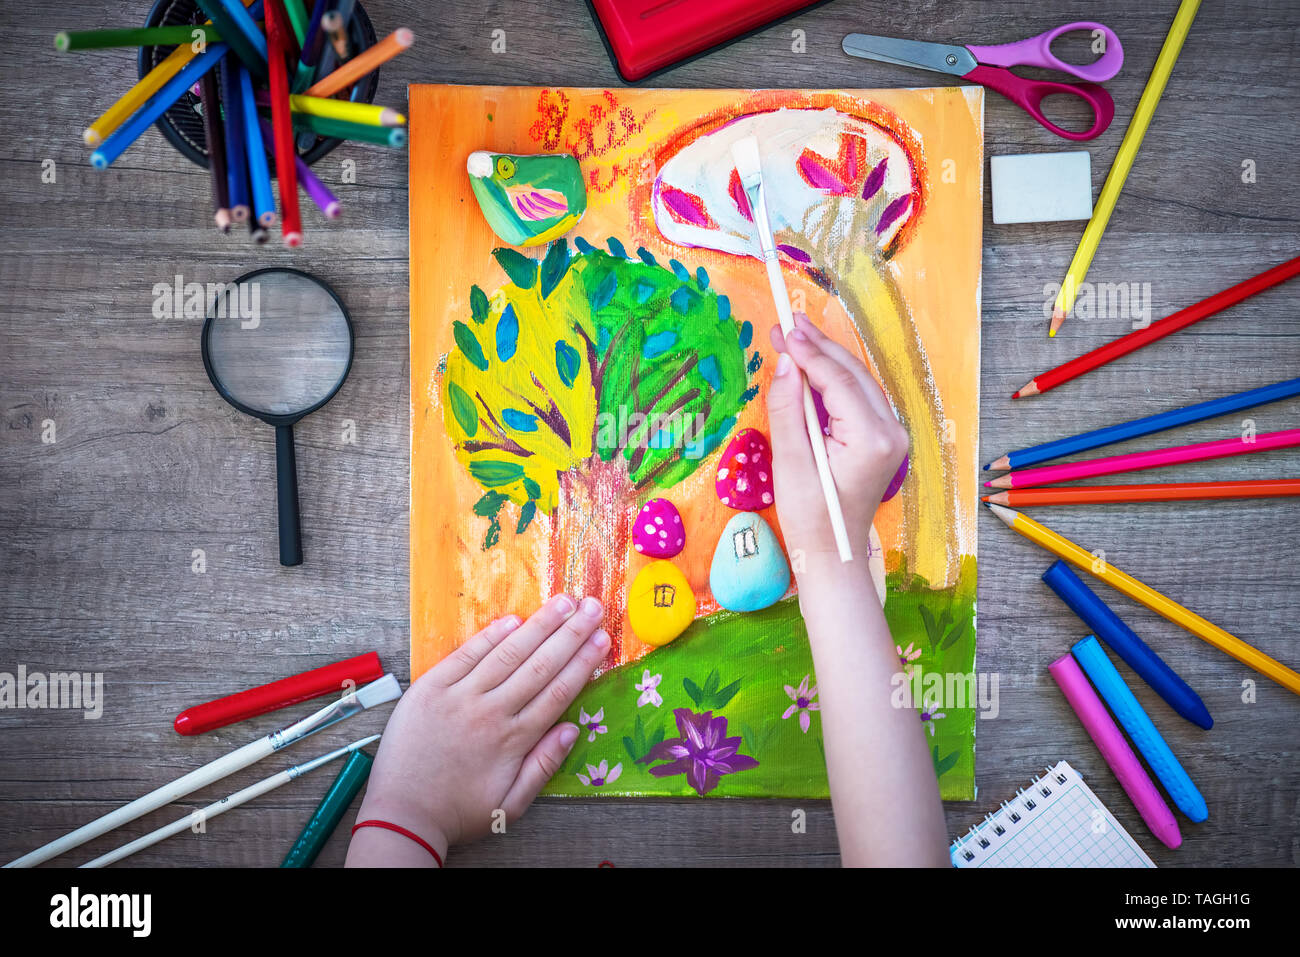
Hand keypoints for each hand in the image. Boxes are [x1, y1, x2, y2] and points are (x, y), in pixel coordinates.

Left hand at [346, 594, 608, 865]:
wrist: (401, 815)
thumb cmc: (457, 813)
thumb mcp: (510, 806)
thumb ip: (543, 766)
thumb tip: (572, 729)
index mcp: (513, 741)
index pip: (557, 692)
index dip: (582, 663)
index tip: (602, 639)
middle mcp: (491, 712)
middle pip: (539, 666)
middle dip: (570, 634)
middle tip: (592, 607)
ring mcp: (459, 697)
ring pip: (507, 654)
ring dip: (538, 626)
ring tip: (563, 603)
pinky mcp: (431, 688)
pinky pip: (466, 655)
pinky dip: (491, 636)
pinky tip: (514, 619)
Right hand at [765, 313, 907, 566]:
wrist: (833, 554)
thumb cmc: (810, 517)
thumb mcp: (791, 463)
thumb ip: (788, 410)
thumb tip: (784, 364)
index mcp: (872, 438)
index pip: (838, 381)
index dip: (808, 353)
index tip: (781, 330)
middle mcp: (891, 431)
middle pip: (852, 374)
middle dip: (817, 347)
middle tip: (784, 324)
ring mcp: (891, 435)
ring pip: (857, 382)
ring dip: (825, 359)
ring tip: (793, 338)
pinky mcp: (883, 439)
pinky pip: (857, 397)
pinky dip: (833, 380)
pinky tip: (809, 367)